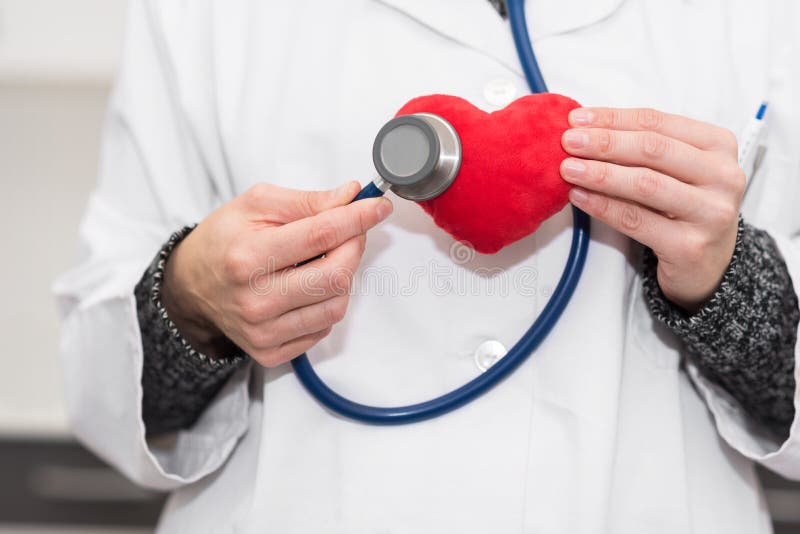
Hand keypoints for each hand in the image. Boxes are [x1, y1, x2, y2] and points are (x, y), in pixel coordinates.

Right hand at [161, 182, 392, 366]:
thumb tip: (350, 198)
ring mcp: (263, 331)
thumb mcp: (256, 204)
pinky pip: (323, 328)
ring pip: (336, 305)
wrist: (190, 285)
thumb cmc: (223, 241)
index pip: (321, 236)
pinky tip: (309, 287)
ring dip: (343, 277)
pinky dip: (326, 303)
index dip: (357, 218)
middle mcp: (255, 300)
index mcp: (247, 258)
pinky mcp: (270, 352)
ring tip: (323, 260)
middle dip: (354, 247)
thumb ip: (307, 201)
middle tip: (350, 231)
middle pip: (336, 275)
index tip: (376, 206)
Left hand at [559, 107, 744, 311]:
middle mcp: (723, 175)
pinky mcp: (690, 246)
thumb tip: (584, 129)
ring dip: (600, 174)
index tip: (576, 119)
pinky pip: (636, 220)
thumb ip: (641, 148)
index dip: (613, 119)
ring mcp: (711, 212)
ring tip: (569, 169)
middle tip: (568, 142)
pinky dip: (602, 206)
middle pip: (653, 150)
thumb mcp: (674, 170)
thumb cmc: (683, 208)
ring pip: (645, 184)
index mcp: (718, 145)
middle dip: (604, 143)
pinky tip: (579, 196)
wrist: (707, 263)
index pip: (658, 123)